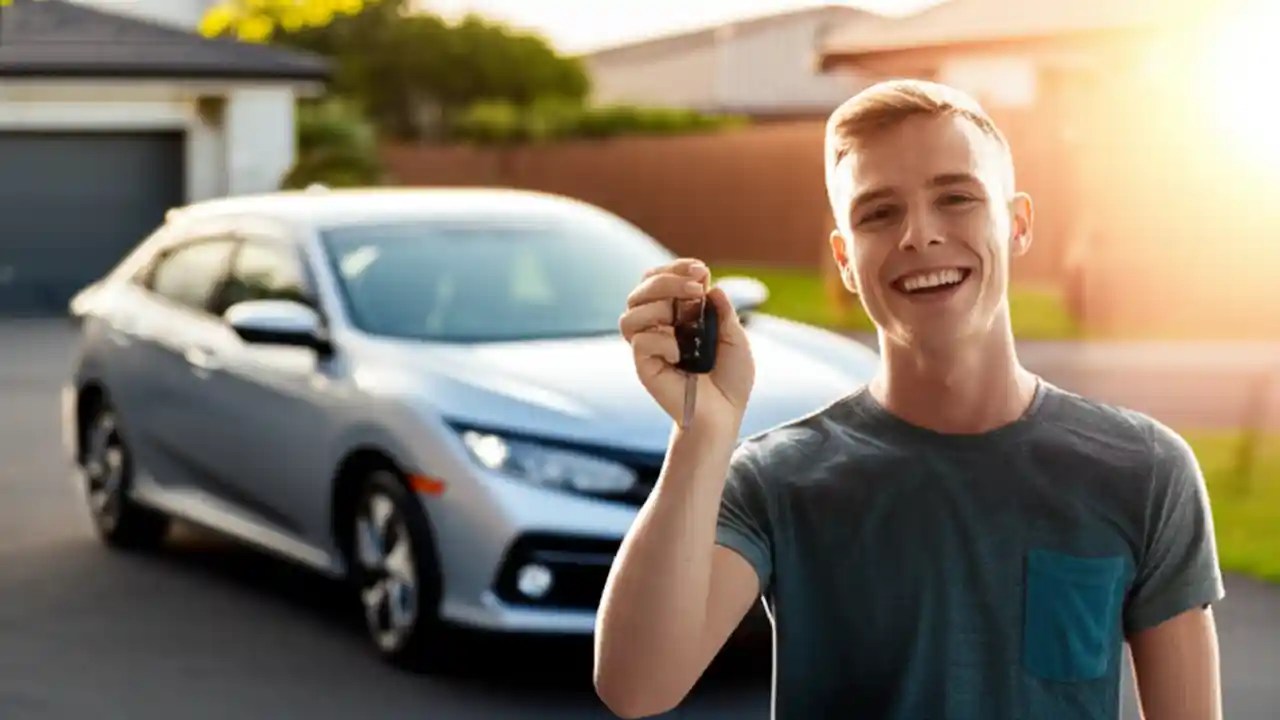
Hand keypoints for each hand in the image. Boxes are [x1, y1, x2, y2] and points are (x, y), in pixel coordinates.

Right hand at [620, 259, 755, 428]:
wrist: (723, 414)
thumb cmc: (729, 378)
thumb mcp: (736, 338)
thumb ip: (723, 312)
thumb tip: (712, 288)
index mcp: (676, 314)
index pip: (659, 279)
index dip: (675, 268)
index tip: (700, 270)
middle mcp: (657, 326)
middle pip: (640, 289)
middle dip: (666, 280)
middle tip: (695, 287)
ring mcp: (648, 345)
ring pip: (630, 312)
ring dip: (658, 305)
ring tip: (685, 319)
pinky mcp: (644, 365)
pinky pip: (640, 340)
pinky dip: (663, 340)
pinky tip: (680, 353)